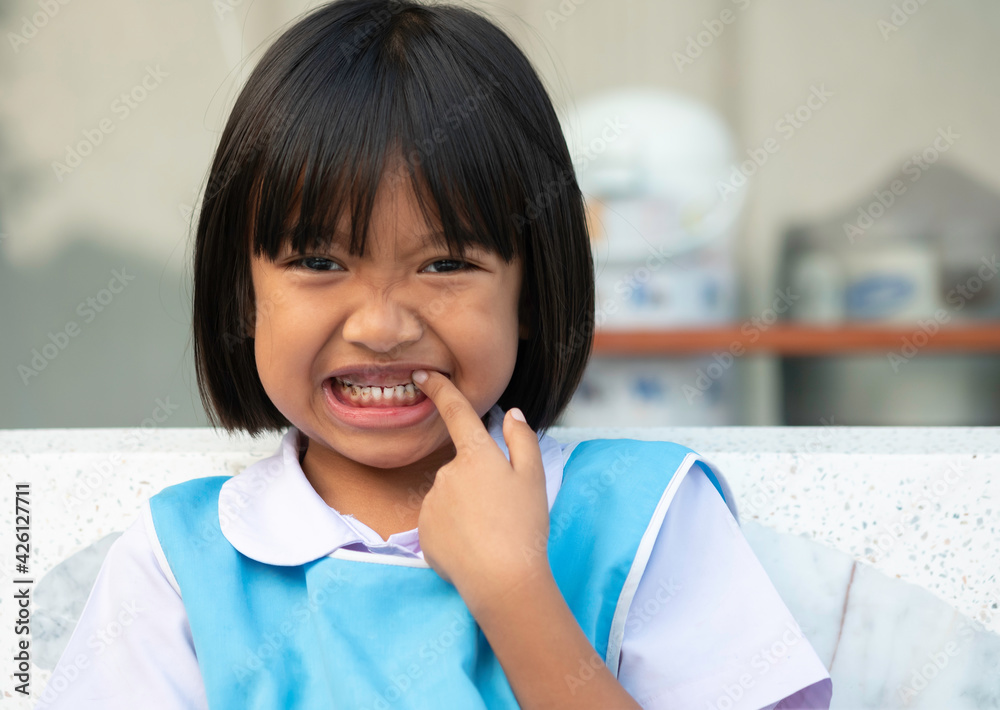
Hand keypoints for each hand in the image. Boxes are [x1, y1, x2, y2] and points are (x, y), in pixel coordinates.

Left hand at [412, 369, 551, 614]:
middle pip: (461, 470)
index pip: (455, 412)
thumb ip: (521, 440)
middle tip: (503, 514)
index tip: (422, 373)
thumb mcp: (534, 478)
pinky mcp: (422, 531)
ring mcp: (431, 502)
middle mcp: (447, 473)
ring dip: (466, 511)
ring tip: (489, 535)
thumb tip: (511, 414)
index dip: (439, 388)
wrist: (502, 580)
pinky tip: (472, 549)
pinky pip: (439, 524)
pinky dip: (454, 533)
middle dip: (477, 486)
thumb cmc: (524, 526)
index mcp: (476, 455)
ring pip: (449, 499)